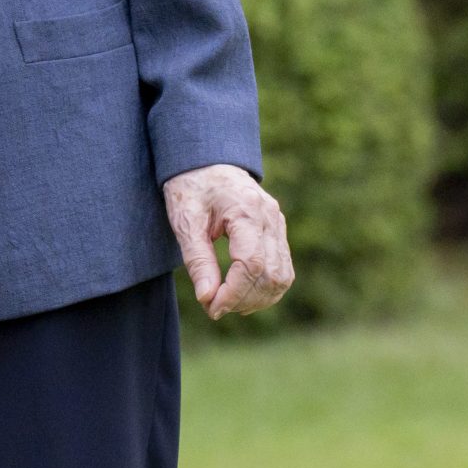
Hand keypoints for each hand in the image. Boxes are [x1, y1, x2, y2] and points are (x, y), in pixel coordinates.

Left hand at [163, 162, 294, 319]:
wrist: (204, 158)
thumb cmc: (190, 185)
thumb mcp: (185, 220)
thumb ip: (198, 260)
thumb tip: (208, 299)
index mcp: (245, 209)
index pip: (251, 264)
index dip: (234, 293)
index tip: (212, 309)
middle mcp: (269, 217)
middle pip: (270, 274)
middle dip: (244, 299)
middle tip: (214, 308)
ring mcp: (277, 223)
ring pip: (282, 276)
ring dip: (258, 298)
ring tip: (228, 304)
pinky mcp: (277, 229)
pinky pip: (282, 268)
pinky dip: (266, 287)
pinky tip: (243, 294)